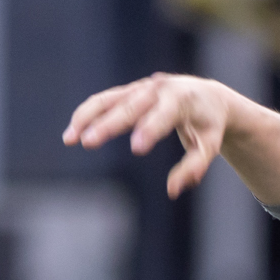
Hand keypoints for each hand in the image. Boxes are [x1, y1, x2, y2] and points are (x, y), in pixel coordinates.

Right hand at [62, 73, 234, 198]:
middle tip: (89, 142)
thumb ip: (194, 167)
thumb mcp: (209, 145)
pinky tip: (72, 133)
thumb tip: (173, 191)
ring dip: (87, 117)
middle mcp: (158, 89)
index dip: (150, 130)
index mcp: (183, 99)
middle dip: (109, 124)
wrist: (208, 96)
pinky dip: (86, 114)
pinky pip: (103, 101)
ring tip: (70, 139)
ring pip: (109, 100)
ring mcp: (140, 88)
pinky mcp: (128, 91)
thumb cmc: (208, 124)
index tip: (136, 148)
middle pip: (131, 107)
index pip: (165, 115)